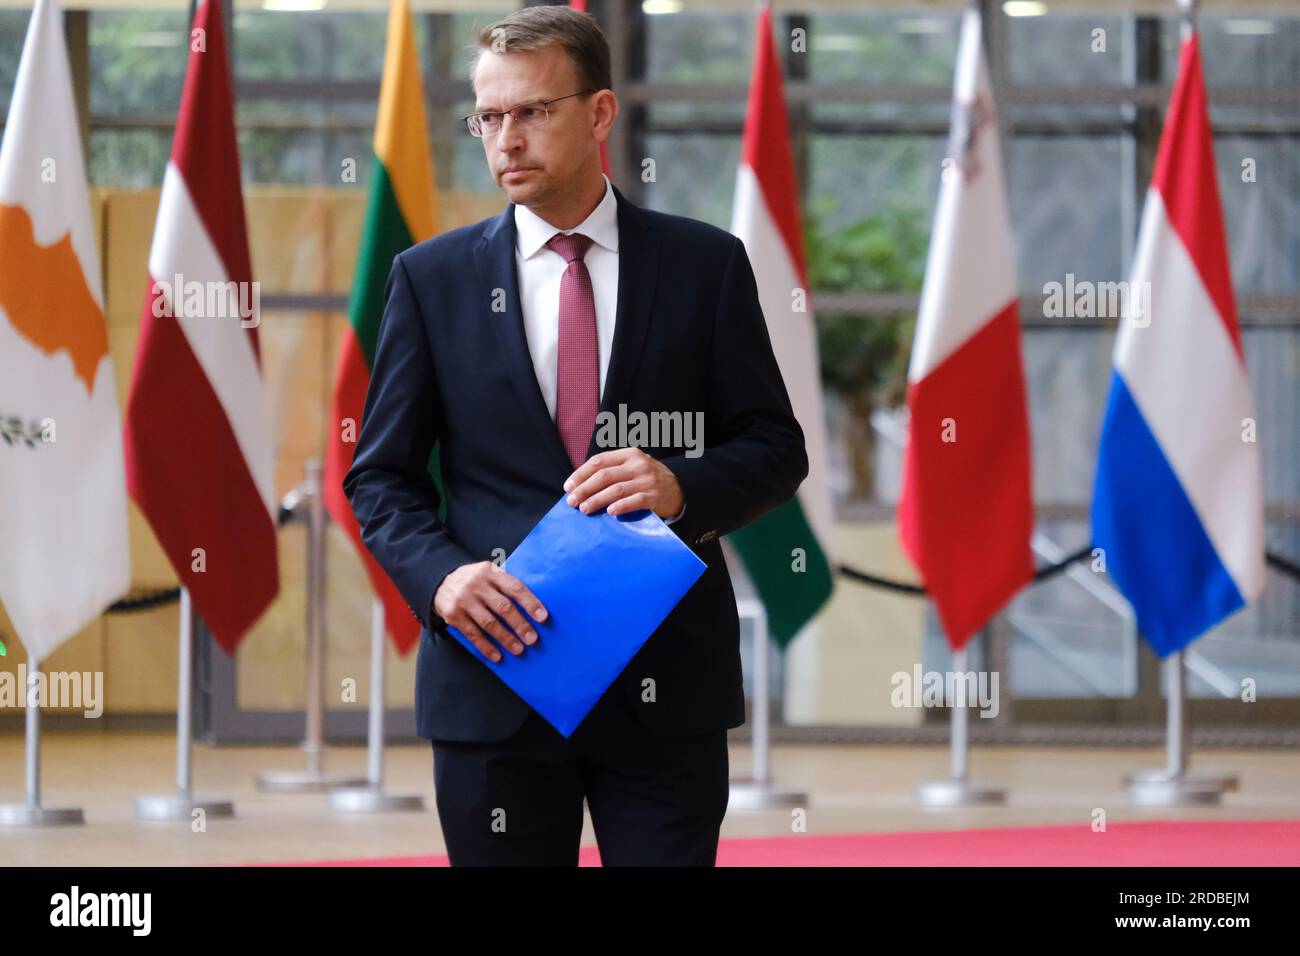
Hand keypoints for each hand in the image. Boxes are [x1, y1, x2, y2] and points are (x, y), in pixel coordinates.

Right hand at [433, 561, 546, 663]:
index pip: (514, 587)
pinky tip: (497, 656)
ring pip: (488, 623)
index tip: (543, 617)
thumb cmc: (474, 580)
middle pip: (503, 607)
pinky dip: (486, 647)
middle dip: (520, 625)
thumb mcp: (487, 573)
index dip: (530, 602)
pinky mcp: (453, 615)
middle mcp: (476, 584)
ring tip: (518, 649)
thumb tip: (532, 606)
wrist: (439, 582)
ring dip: (505, 638)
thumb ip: (504, 584)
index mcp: (490, 572)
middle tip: (532, 639)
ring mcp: (464, 600)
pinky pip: (473, 634)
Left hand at [563, 447, 683, 518]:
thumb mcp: (632, 467)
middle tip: (572, 501)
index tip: (568, 487)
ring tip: (584, 509)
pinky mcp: (654, 496)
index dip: (581, 474)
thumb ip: (612, 471)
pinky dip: (621, 506)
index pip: (599, 461)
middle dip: (584, 489)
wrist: (678, 490)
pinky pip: (635, 501)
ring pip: (616, 490)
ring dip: (597, 500)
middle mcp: (638, 464)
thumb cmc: (647, 480)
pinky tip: (610, 512)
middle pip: (604, 476)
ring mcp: (647, 480)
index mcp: (628, 454)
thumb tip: (580, 486)